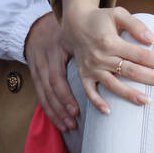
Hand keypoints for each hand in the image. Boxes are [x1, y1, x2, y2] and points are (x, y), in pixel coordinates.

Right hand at [24, 12, 78, 132]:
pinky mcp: (35, 77)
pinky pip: (40, 96)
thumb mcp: (74, 32)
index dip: (65, 95)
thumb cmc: (64, 29)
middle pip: (49, 90)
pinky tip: (59, 122)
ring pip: (43, 95)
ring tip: (68, 127)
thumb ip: (90, 43)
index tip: (77, 109)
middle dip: (61, 108)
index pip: (56, 76)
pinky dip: (49, 110)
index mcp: (54, 51)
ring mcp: (37, 70)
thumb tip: (118, 51)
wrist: (39, 26)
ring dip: (55, 113)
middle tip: (74, 122)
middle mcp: (43, 61)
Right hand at [62, 3, 153, 114]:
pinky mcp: (84, 75)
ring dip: (130, 94)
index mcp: (110, 41)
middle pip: (130, 71)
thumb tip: (153, 40)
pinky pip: (89, 92)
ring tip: (147, 101)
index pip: (138, 54)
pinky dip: (97, 102)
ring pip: (113, 85)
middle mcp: (101, 56)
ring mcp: (92, 68)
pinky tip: (109, 112)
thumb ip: (136, 26)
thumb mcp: (118, 14)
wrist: (75, 23)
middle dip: (151, 78)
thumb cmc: (100, 19)